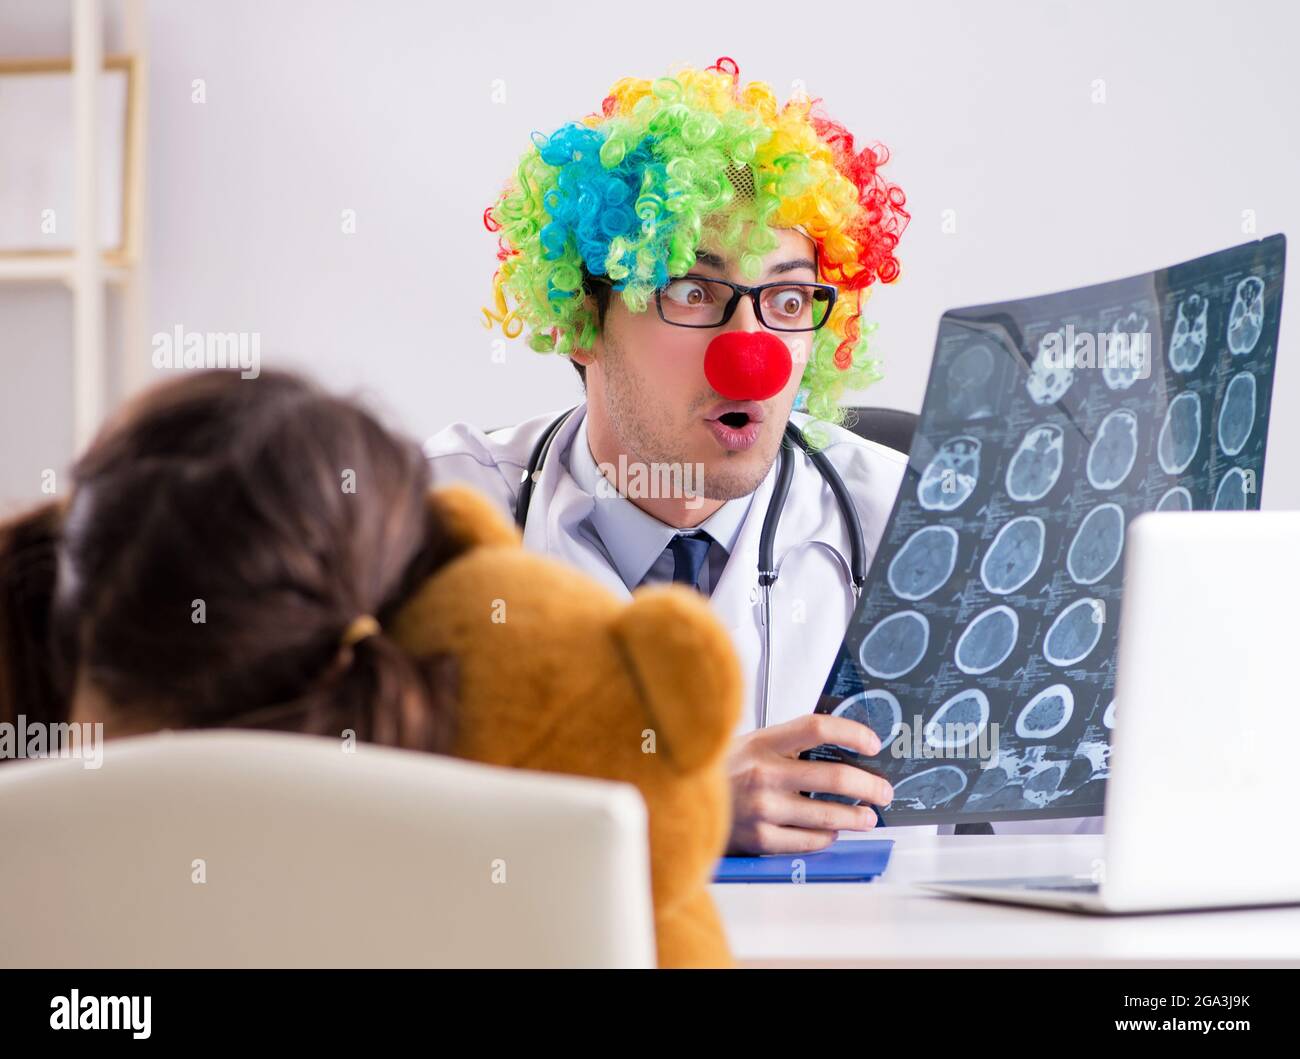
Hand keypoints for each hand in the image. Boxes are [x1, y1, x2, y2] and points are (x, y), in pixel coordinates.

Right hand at [724, 713, 893, 854]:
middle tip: (883, 790)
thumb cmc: (723, 772)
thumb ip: (788, 743)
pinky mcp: (761, 839)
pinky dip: (827, 836)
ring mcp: (763, 809)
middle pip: (834, 776)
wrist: (682, 800)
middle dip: (869, 785)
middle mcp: (764, 774)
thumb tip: (839, 746)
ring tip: (868, 816)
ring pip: (829, 815)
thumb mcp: (751, 744)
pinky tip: (832, 831)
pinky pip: (810, 841)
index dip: (851, 733)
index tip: (872, 744)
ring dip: (857, 816)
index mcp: (763, 742)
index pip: (817, 728)